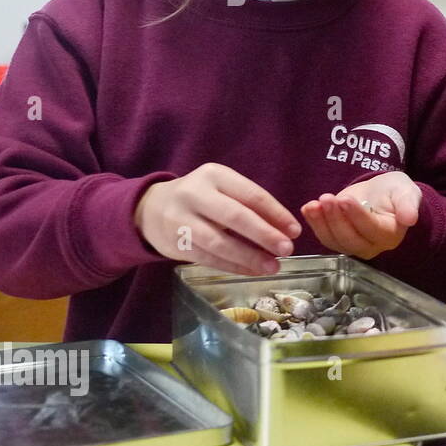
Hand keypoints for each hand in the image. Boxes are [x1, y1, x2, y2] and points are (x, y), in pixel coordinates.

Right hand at [134, 163, 300, 274]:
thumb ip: (251, 204)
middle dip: (264, 234)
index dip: (276, 213)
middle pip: (235, 216)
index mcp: (214, 175)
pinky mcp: (174, 244)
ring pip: (219, 242)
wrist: (150, 209)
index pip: (251, 194)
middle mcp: (195, 194)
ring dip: (249, 256)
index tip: (295, 230)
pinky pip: (208, 258)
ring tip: (273, 266)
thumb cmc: (202, 198)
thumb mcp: (223, 189)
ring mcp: (180, 220)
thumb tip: (287, 230)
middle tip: (287, 249)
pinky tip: (252, 270)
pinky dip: (233, 266)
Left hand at [300, 171, 420, 259]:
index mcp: (391, 235)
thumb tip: (410, 219)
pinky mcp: (339, 240)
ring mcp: (354, 246)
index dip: (357, 216)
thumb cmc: (395, 192)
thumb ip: (408, 204)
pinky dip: (314, 223)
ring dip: (322, 222)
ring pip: (335, 240)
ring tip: (314, 204)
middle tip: (327, 198)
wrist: (380, 194)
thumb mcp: (406, 191)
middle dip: (336, 219)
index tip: (345, 199)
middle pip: (351, 239)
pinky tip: (308, 208)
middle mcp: (372, 246)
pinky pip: (325, 237)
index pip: (372, 229)